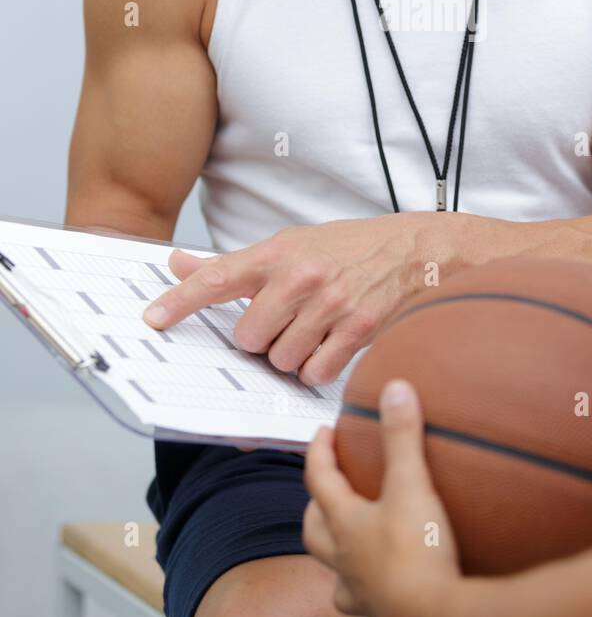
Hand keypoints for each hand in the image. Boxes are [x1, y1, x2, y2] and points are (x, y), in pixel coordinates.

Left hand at [141, 213, 424, 383]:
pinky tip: (329, 345)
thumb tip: (177, 264)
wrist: (413, 249)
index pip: (218, 277)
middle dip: (260, 340)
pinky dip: (317, 368)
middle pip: (248, 338)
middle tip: (282, 324)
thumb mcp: (289, 244)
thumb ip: (234, 263)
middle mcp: (301, 276)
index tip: (154, 319)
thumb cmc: (346, 249)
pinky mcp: (357, 329)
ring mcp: (330, 304)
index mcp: (278, 253)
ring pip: (280, 359)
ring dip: (289, 356)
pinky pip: (314, 372)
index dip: (181, 301)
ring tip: (310, 331)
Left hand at [303, 379, 462, 616]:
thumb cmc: (416, 555)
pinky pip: (369, 603)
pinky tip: (387, 587)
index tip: (322, 434)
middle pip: (315, 530)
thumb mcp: (412, 484)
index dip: (319, 452)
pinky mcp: (386, 615)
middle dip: (317, 505)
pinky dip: (372, 591)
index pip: (319, 480)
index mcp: (345, 524)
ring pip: (335, 573)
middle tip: (330, 486)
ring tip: (351, 544)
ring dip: (337, 554)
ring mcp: (362, 592)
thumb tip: (395, 389)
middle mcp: (345, 560)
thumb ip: (403, 436)